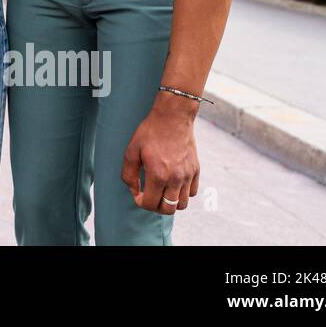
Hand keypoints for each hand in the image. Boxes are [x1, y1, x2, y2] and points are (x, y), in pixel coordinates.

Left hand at [121, 100, 200, 214]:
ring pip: (182, 204)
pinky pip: (192, 193)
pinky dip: (183, 194)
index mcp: (158, 174)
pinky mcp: (196, 170)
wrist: (173, 117)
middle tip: (149, 196)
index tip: (138, 194)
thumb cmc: (150, 132)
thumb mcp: (131, 151)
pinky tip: (173, 184)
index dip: (141, 202)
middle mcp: (175, 178)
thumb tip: (134, 190)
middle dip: (155, 207)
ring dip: (170, 203)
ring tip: (161, 192)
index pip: (150, 203)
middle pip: (168, 209)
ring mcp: (188, 175)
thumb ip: (129, 174)